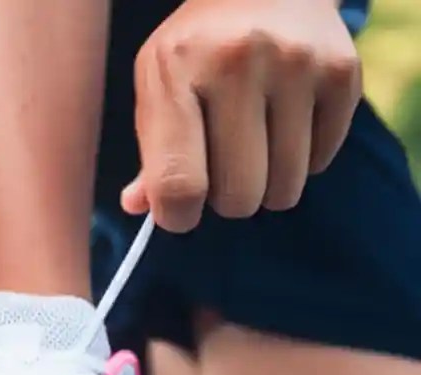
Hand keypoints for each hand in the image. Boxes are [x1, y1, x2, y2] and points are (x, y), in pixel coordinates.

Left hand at [122, 0, 362, 231]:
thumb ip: (151, 151)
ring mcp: (295, 64)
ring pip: (283, 188)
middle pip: (237, 195)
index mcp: (174, 70)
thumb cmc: (196, 51)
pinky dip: (301, 161)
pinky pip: (320, 163)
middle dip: (226, 200)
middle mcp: (236, 62)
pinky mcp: (341, 72)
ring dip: (266, 186)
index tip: (179, 215)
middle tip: (220, 172)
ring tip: (252, 148)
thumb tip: (140, 208)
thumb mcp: (158, 85)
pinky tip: (284, 124)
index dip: (177, 217)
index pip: (178, 180)